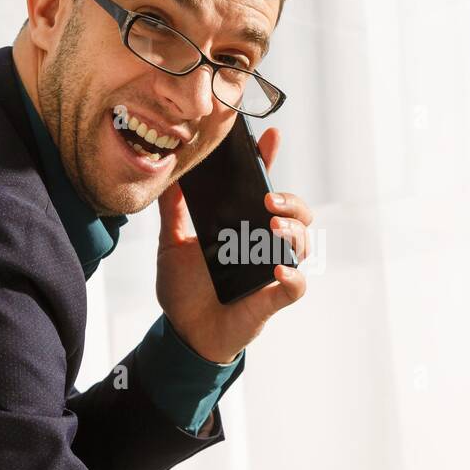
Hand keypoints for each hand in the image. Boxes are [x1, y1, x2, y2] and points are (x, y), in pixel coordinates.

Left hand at [155, 125, 313, 362]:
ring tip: (272, 226)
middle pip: (296, 213)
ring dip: (292, 231)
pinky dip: (292, 276)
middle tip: (268, 199)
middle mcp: (262, 243)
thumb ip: (172, 211)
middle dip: (290, 200)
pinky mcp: (272, 298)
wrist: (184, 332)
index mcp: (242, 225)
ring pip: (302, 243)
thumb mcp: (172, 243)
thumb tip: (166, 173)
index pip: (262, 188)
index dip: (269, 162)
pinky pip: (296, 285)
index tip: (271, 136)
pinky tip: (277, 269)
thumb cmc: (184, 289)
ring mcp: (271, 269)